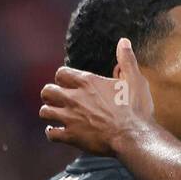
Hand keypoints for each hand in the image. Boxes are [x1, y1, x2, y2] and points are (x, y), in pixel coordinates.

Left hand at [39, 38, 154, 154]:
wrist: (133, 137)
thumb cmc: (135, 110)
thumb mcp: (135, 80)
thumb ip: (127, 60)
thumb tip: (124, 42)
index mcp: (87, 82)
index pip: (61, 73)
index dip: (62, 78)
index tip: (67, 84)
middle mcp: (74, 98)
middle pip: (47, 91)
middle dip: (50, 94)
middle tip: (57, 99)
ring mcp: (71, 118)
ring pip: (45, 112)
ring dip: (49, 112)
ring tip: (55, 114)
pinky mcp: (71, 137)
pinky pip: (51, 134)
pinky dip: (51, 133)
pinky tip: (55, 131)